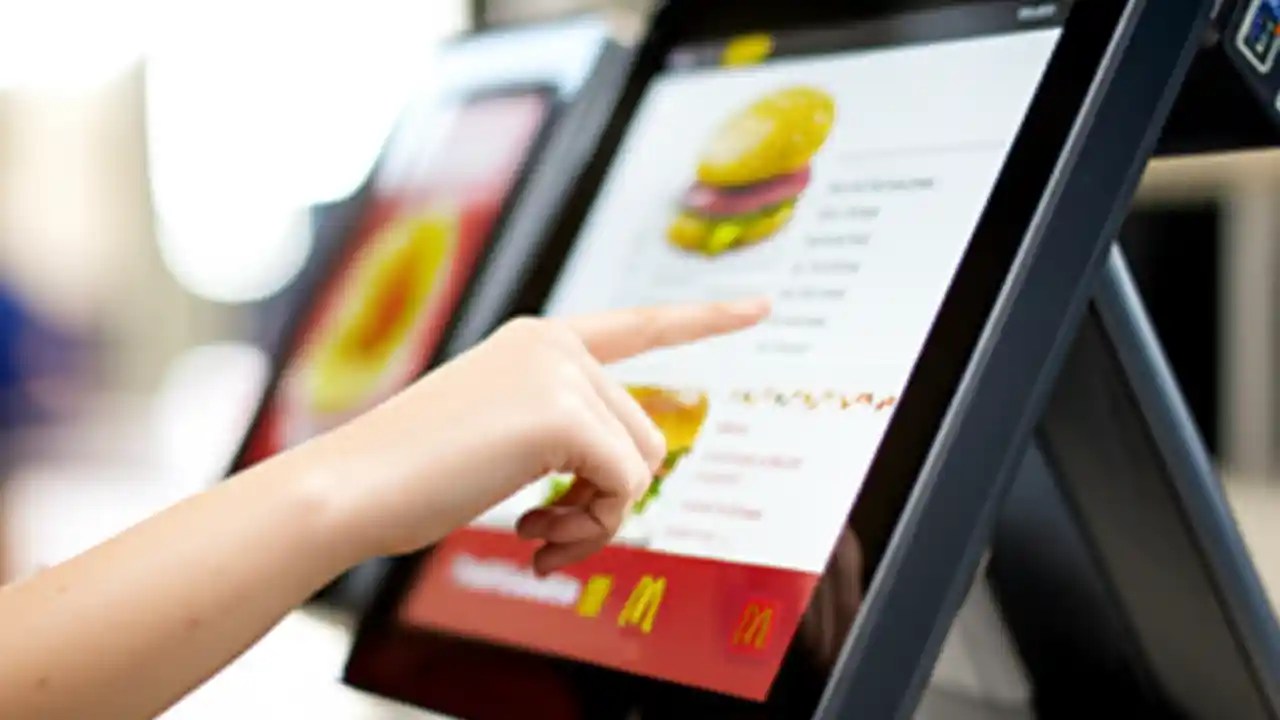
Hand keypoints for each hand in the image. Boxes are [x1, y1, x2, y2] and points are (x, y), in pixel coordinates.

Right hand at [308, 298, 769, 573]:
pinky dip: (591, 529)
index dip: (704, 320)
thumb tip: (632, 477)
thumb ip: (566, 435)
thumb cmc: (414, 473)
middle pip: (644, 434)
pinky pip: (625, 487)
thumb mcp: (499, 438)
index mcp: (540, 341)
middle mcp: (557, 344)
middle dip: (607, 499)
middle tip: (549, 532)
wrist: (351, 486)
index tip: (760, 306)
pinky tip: (531, 536)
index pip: (639, 326)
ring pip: (642, 463)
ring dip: (598, 519)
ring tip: (539, 535)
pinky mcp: (564, 412)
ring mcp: (562, 373)